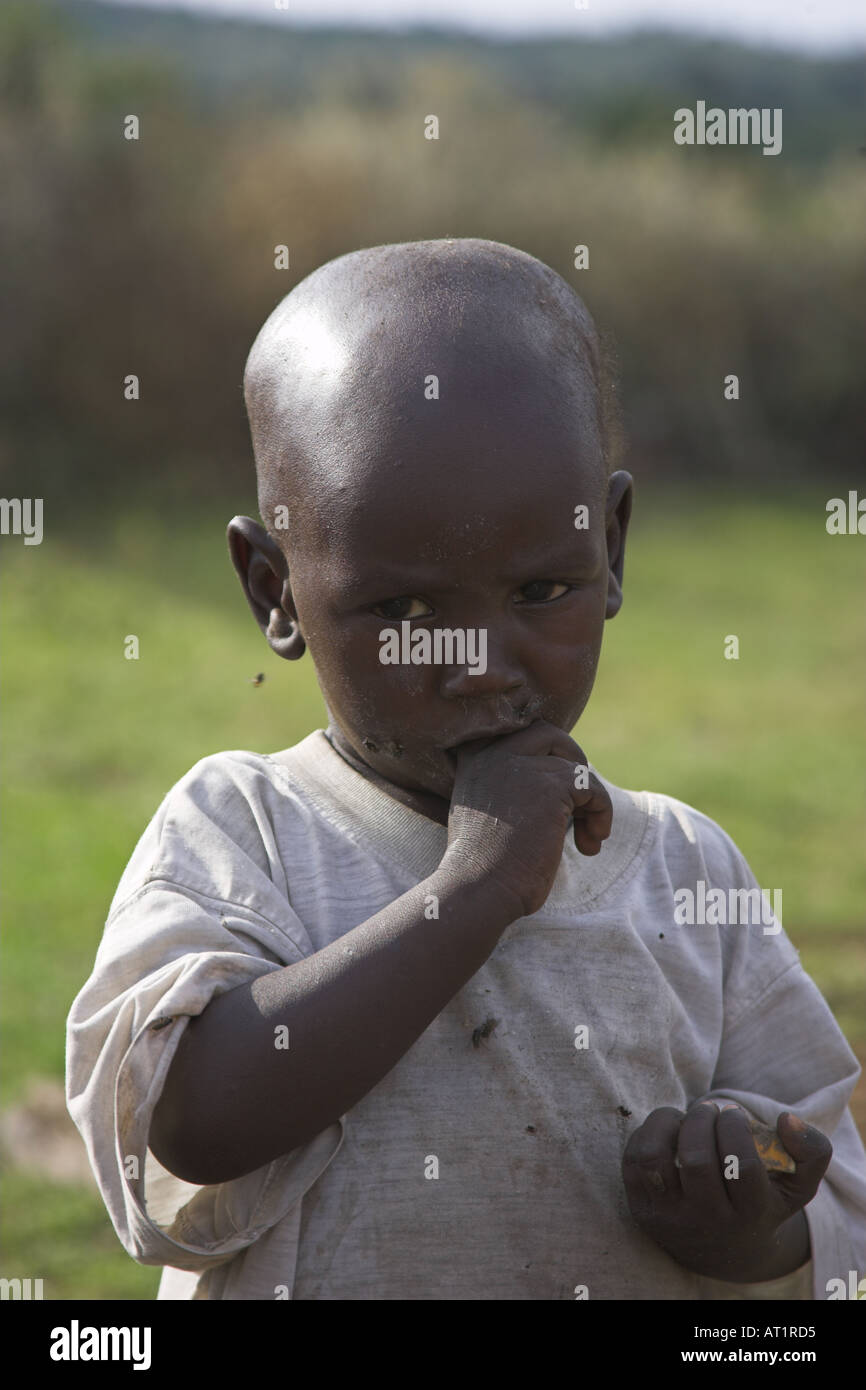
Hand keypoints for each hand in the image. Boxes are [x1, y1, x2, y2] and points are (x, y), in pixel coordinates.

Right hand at [440, 719, 611, 916]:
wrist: (479, 888)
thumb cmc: (482, 864)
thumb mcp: (484, 808)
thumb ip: (506, 783)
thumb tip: (549, 776)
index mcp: (475, 757)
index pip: (519, 732)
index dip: (545, 754)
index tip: (558, 791)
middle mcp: (494, 752)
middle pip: (549, 734)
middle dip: (571, 764)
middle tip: (580, 801)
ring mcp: (522, 765)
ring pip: (577, 767)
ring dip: (591, 803)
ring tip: (587, 838)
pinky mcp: (550, 785)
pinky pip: (592, 789)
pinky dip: (601, 815)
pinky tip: (589, 845)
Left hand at [622, 1101, 831, 1281]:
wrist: (723, 1249)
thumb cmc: (762, 1202)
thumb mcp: (797, 1184)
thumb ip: (811, 1150)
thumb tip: (785, 1118)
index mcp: (749, 1215)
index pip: (739, 1165)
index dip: (735, 1127)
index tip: (734, 1113)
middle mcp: (707, 1221)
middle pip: (696, 1160)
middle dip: (702, 1119)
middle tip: (709, 1109)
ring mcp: (669, 1218)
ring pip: (653, 1159)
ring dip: (667, 1123)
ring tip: (684, 1118)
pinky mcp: (641, 1210)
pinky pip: (633, 1161)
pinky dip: (647, 1133)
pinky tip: (668, 1132)